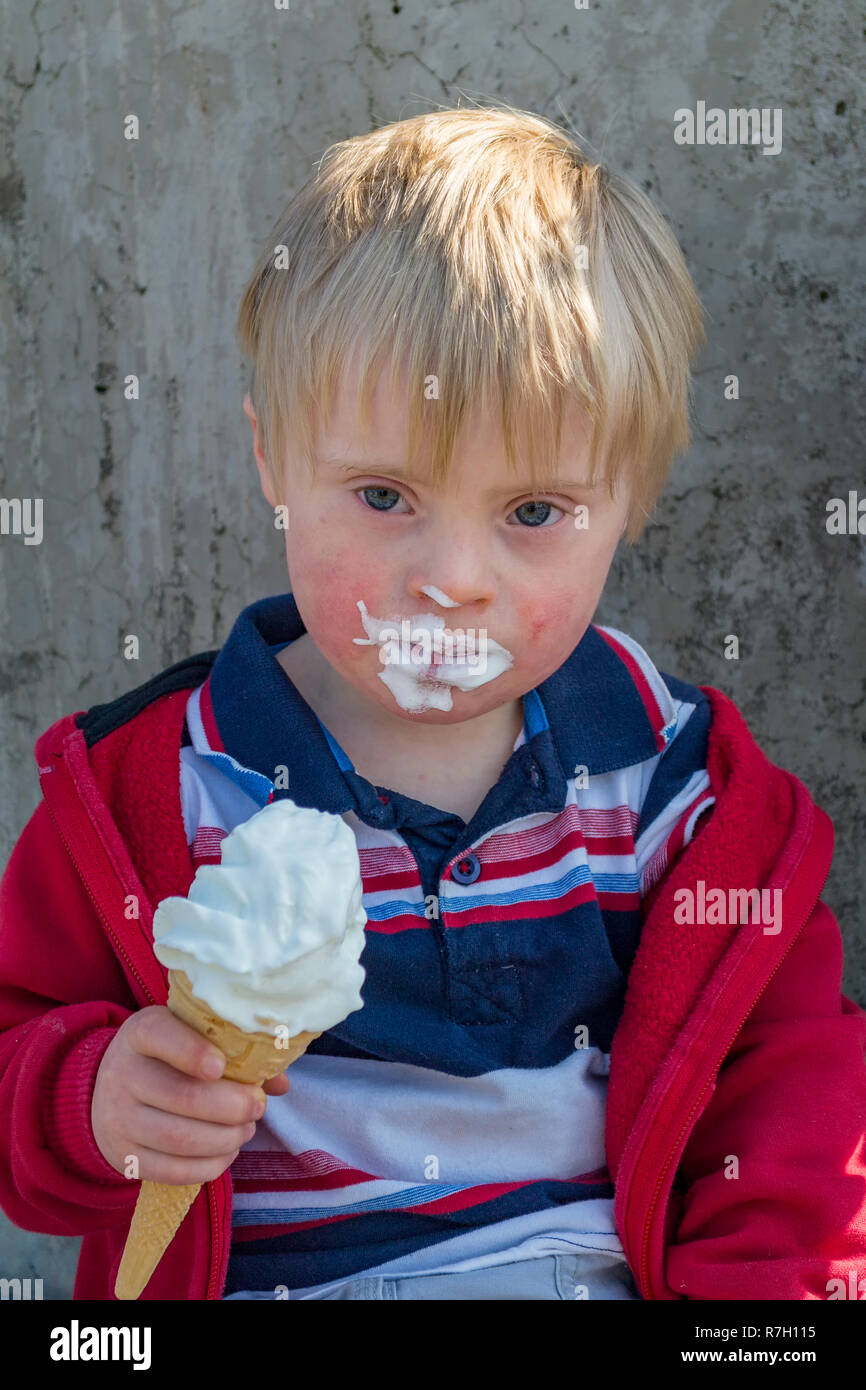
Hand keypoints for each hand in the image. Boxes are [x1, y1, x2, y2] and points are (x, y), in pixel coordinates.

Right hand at [91, 1006, 288, 1183]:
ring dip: (226, 1138)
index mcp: (141, 1034)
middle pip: (181, 1096)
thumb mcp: (190, 1038)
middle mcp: (123, 1074)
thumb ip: (235, 1052)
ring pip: (180, 1138)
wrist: (106, 1094)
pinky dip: (210, 1165)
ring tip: (246, 1129)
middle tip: (257, 1106)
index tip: (222, 1065)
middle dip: (232, 1106)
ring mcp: (119, 1120)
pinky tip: (227, 1151)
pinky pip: (173, 1171)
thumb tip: (279, 1083)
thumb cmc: (166, 1059)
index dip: (193, 1051)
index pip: (160, 1036)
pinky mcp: (125, 1158)